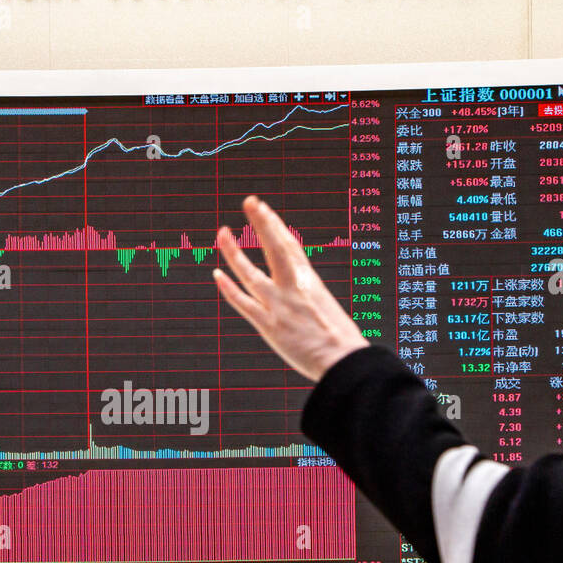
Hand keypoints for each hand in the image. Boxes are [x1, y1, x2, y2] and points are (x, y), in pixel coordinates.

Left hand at [213, 195, 368, 382]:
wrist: (345, 361)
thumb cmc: (342, 342)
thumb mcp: (328, 310)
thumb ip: (311, 300)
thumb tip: (306, 301)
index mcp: (311, 281)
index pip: (290, 246)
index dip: (274, 225)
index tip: (263, 209)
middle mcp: (293, 288)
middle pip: (274, 248)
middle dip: (261, 222)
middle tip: (250, 202)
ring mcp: (279, 305)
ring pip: (250, 273)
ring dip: (234, 252)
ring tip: (222, 233)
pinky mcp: (269, 325)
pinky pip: (243, 303)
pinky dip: (228, 288)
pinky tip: (217, 274)